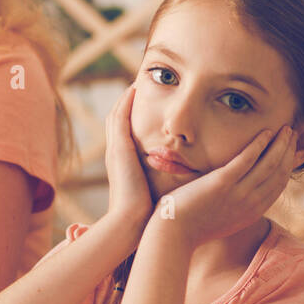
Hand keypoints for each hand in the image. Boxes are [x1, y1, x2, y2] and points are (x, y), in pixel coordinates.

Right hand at [105, 83, 154, 226]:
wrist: (131, 222)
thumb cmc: (149, 213)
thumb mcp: (157, 192)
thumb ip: (167, 181)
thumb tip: (188, 177)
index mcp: (125, 163)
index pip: (125, 131)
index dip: (132, 115)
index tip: (146, 101)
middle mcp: (116, 153)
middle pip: (118, 119)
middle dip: (126, 101)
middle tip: (138, 83)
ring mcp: (115, 150)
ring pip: (116, 115)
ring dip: (125, 97)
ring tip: (136, 80)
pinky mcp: (118, 150)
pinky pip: (119, 119)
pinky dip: (124, 103)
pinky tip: (134, 89)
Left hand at [149, 125, 297, 250]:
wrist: (173, 235)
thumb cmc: (190, 228)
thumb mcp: (222, 222)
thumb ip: (234, 209)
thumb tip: (236, 196)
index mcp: (252, 213)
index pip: (278, 185)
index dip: (288, 166)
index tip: (291, 151)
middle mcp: (251, 204)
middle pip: (279, 173)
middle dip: (289, 151)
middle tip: (293, 134)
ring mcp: (238, 193)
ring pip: (269, 164)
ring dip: (280, 144)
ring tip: (286, 129)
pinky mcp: (222, 183)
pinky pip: (247, 159)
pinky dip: (259, 144)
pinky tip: (266, 132)